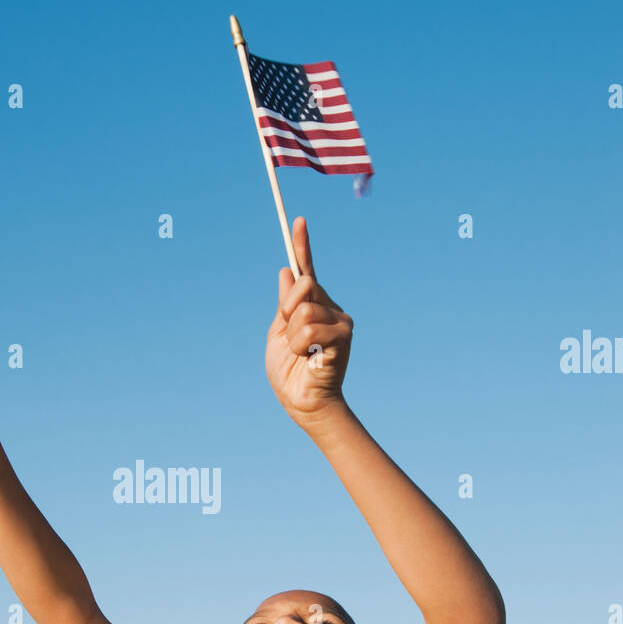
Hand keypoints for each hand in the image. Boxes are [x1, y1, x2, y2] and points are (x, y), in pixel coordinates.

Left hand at [265, 217, 352, 425]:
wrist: (303, 403)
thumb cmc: (290, 373)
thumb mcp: (278, 334)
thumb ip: (285, 305)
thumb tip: (287, 271)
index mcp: (312, 306)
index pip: (307, 270)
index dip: (302, 244)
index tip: (297, 220)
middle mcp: (330, 308)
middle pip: (303, 285)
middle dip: (287, 310)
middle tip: (290, 334)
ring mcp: (340, 321)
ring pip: (304, 311)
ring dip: (293, 337)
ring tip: (301, 353)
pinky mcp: (343, 336)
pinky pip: (310, 330)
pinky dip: (300, 346)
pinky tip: (309, 358)